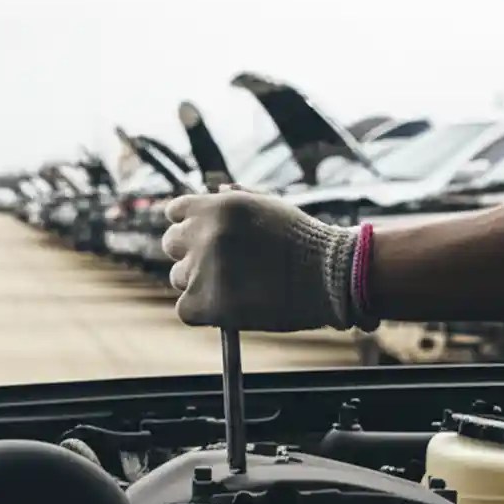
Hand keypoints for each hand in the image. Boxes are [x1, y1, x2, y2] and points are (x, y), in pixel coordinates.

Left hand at [160, 190, 365, 331]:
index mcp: (216, 206)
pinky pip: (185, 309)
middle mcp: (204, 234)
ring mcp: (202, 268)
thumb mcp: (269, 205)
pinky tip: (228, 307)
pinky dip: (202, 312)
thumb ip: (236, 198)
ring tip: (236, 287)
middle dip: (191, 253)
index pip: (175, 212)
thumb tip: (214, 191)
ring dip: (199, 283)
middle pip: (171, 244)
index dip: (189, 225)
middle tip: (218, 266)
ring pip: (179, 277)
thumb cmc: (305, 241)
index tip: (202, 239)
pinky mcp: (204, 302)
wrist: (331, 277)